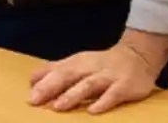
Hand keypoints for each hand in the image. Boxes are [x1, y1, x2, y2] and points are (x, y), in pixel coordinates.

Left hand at [29, 40, 165, 113]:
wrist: (138, 56)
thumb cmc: (101, 64)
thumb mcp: (76, 63)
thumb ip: (54, 70)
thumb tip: (31, 80)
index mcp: (76, 62)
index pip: (56, 71)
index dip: (42, 83)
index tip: (29, 97)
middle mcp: (90, 68)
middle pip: (68, 76)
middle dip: (50, 88)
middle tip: (35, 100)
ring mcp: (108, 76)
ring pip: (88, 84)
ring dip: (72, 95)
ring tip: (58, 106)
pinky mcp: (125, 86)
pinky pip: (113, 94)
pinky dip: (103, 102)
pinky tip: (93, 111)